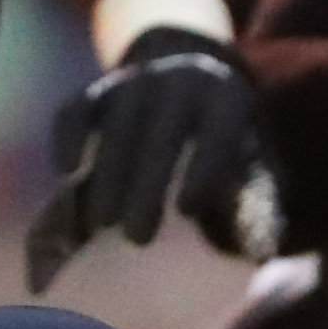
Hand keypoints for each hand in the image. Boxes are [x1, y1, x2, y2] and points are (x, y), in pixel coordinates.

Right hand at [24, 31, 282, 290]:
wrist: (191, 76)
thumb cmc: (225, 141)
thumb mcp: (251, 161)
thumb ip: (254, 200)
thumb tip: (259, 252)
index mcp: (227, 98)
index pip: (217, 130)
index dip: (204, 168)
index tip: (188, 211)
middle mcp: (180, 80)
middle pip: (160, 133)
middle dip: (146, 187)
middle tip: (138, 238)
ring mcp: (136, 80)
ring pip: (115, 124)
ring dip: (106, 175)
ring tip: (101, 225)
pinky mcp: (98, 89)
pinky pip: (77, 110)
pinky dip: (69, 139)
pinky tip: (68, 174)